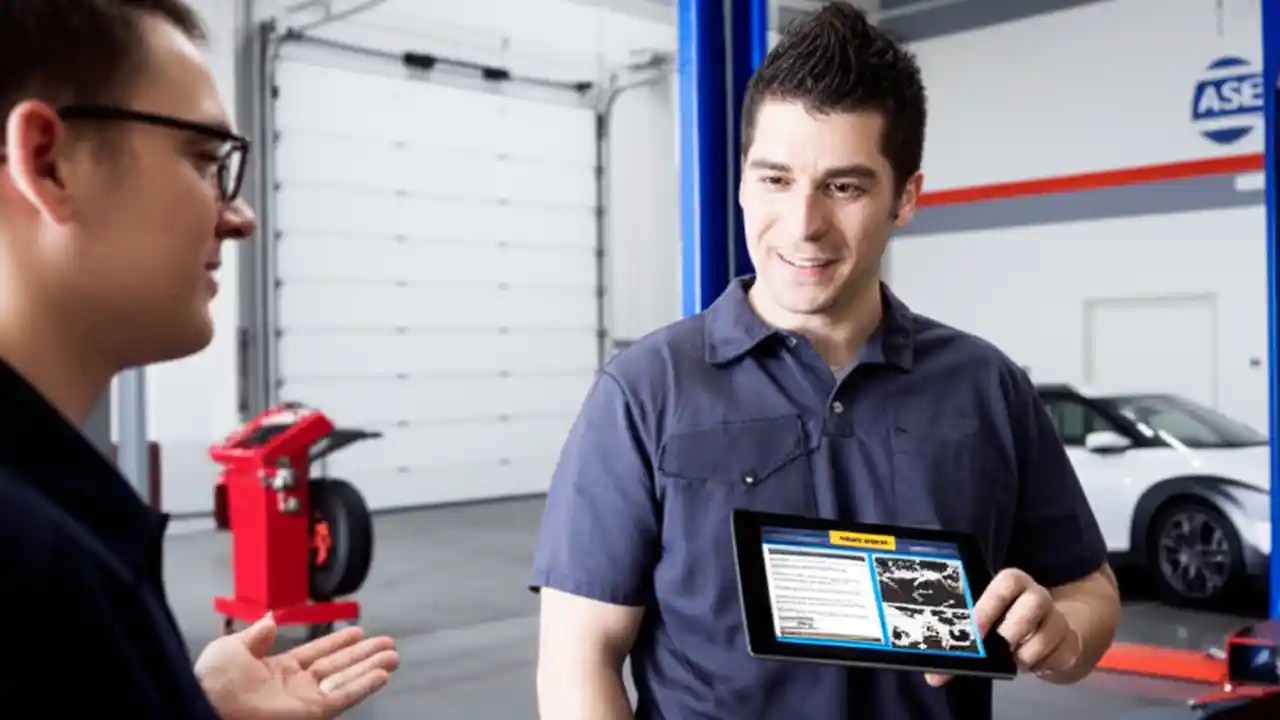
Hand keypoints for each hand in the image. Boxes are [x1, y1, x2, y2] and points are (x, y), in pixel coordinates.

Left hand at [194, 613, 399, 718]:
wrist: (209, 704)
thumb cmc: (213, 680)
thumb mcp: (232, 647)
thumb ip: (256, 635)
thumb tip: (271, 620)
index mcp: (276, 669)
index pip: (316, 654)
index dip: (337, 642)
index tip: (358, 631)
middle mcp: (295, 685)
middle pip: (338, 666)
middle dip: (364, 655)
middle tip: (388, 644)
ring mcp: (305, 700)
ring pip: (347, 680)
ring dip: (371, 667)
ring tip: (394, 655)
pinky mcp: (312, 713)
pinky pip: (344, 697)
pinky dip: (364, 685)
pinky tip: (382, 674)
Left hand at [925, 568, 1079, 686]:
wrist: (1049, 632)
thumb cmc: (1005, 623)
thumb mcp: (985, 625)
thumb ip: (962, 646)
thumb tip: (934, 677)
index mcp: (1012, 583)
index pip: (1005, 583)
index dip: (989, 607)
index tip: (975, 632)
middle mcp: (1037, 595)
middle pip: (1033, 604)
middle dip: (1012, 631)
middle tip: (1000, 649)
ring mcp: (1058, 617)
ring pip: (1048, 633)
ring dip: (1027, 654)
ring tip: (1014, 659)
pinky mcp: (1071, 641)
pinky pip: (1061, 655)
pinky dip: (1044, 665)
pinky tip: (1034, 663)